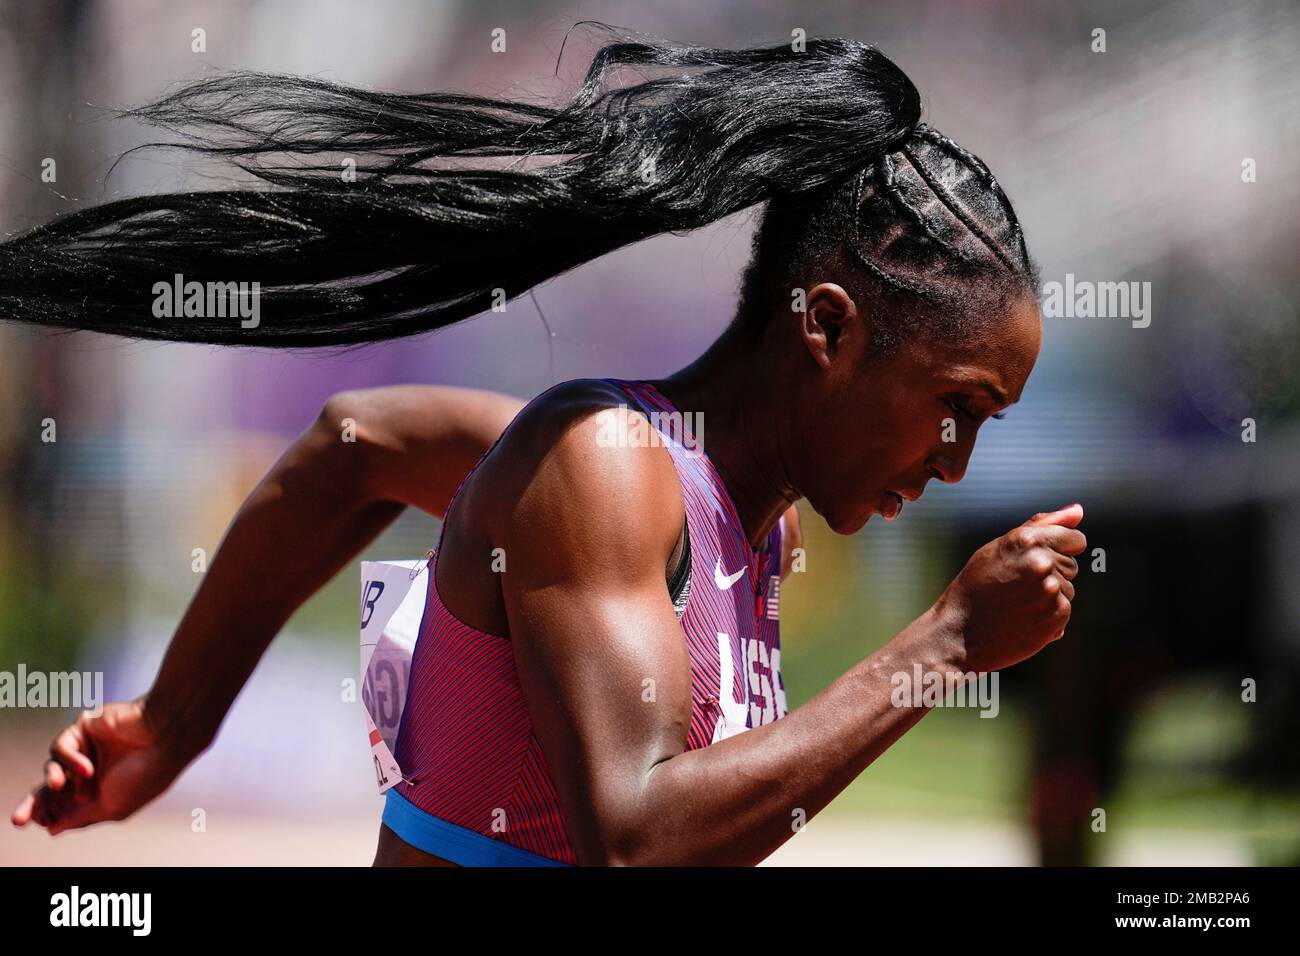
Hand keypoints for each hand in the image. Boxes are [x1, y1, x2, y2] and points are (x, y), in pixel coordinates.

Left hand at [10, 697, 184, 834]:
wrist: (164, 735)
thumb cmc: (146, 774)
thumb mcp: (112, 807)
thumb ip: (80, 818)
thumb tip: (52, 830)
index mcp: (100, 793)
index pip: (63, 807)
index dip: (47, 815)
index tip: (38, 824)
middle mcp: (91, 772)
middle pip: (50, 790)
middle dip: (34, 805)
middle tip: (19, 821)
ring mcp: (87, 749)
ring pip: (52, 769)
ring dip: (55, 781)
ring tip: (66, 786)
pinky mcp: (83, 728)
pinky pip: (61, 747)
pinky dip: (69, 760)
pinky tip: (87, 766)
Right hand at [933, 503, 1085, 671]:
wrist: (959, 633)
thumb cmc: (976, 585)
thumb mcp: (1000, 547)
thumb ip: (1042, 525)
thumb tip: (1079, 509)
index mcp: (1027, 539)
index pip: (1075, 538)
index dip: (1057, 549)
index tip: (1035, 562)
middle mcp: (1042, 562)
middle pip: (1071, 564)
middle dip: (1051, 573)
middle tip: (1015, 586)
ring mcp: (1051, 589)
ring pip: (1068, 588)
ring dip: (1049, 595)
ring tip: (1016, 604)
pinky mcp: (1057, 615)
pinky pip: (1064, 609)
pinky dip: (1048, 615)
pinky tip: (1022, 618)